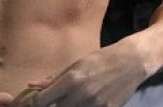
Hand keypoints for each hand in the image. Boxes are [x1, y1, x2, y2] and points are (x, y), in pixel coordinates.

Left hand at [22, 43, 147, 106]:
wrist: (130, 62)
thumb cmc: (100, 60)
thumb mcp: (75, 64)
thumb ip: (53, 77)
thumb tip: (32, 85)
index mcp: (71, 80)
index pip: (43, 100)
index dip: (35, 103)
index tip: (32, 103)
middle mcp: (81, 95)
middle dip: (53, 106)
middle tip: (55, 100)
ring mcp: (95, 105)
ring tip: (72, 99)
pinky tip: (85, 102)